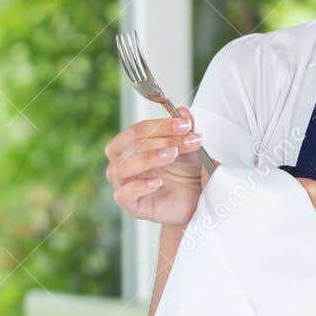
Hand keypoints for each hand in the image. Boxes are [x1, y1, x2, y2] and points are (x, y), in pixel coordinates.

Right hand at [105, 107, 205, 224]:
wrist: (194, 199)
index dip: (161, 125)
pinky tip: (158, 182)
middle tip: (188, 140)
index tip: (185, 124)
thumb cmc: (185, 171)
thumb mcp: (189, 147)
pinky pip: (124, 195)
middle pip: (132, 146)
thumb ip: (185, 129)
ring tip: (173, 155)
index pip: (137, 130)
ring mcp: (123, 184)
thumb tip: (183, 110)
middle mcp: (121, 163)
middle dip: (162, 139)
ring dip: (150, 158)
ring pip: (124, 168)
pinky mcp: (131, 205)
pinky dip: (139, 186)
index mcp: (130, 146)